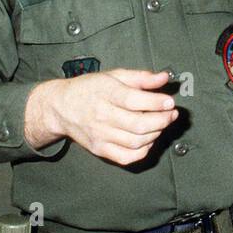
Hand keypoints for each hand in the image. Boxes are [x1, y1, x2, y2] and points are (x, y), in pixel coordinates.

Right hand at [26, 68, 178, 166]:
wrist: (61, 107)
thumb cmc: (90, 89)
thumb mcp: (114, 76)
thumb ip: (141, 77)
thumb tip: (164, 78)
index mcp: (106, 93)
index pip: (134, 100)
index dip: (156, 102)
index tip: (170, 102)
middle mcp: (102, 116)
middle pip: (139, 124)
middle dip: (162, 120)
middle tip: (171, 114)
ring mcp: (100, 135)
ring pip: (136, 142)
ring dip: (155, 134)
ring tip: (161, 125)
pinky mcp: (99, 149)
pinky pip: (127, 157)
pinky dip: (143, 151)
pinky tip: (148, 139)